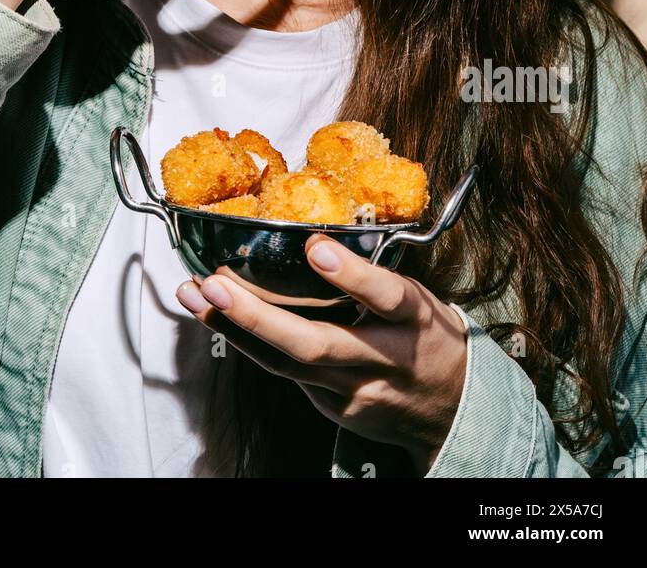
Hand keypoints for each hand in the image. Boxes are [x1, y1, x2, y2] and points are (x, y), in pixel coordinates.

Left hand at [176, 233, 467, 475]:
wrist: (450, 409)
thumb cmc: (423, 335)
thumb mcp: (414, 297)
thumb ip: (370, 275)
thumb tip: (310, 238)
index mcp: (413, 320)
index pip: (386, 295)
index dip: (351, 274)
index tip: (314, 248)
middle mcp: (383, 358)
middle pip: (317, 344)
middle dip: (259, 315)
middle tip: (216, 283)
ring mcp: (355, 390)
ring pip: (287, 363)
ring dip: (234, 328)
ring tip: (196, 295)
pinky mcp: (334, 408)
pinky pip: (284, 373)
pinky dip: (248, 343)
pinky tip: (217, 318)